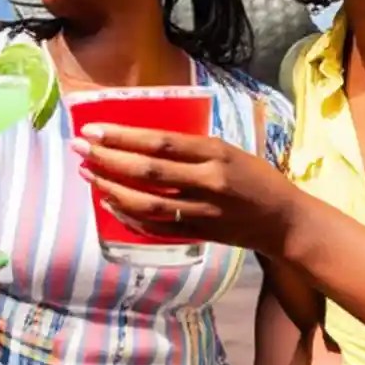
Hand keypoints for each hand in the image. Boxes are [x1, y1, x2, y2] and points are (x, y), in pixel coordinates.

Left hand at [72, 123, 300, 256]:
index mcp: (216, 153)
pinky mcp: (198, 235)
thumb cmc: (255, 177)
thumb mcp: (228, 149)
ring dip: (111, 189)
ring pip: (146, 203)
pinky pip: (155, 228)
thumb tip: (142, 138)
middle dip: (107, 159)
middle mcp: (208, 182)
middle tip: (80, 148)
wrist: (285, 221)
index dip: (124, 136)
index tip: (94, 129)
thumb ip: (191, 147)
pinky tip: (110, 204)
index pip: (160, 142)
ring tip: (88, 175)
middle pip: (147, 172)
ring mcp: (202, 212)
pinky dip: (129, 217)